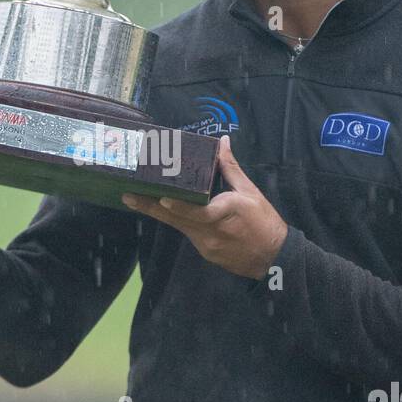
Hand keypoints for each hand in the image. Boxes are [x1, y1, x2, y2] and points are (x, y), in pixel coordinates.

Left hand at [121, 134, 287, 278]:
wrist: (273, 258)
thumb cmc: (264, 222)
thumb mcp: (251, 192)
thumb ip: (231, 168)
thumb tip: (222, 142)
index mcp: (225, 213)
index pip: (198, 212)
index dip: (179, 207)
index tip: (161, 199)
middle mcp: (211, 232)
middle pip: (176, 220)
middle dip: (151, 207)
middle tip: (127, 196)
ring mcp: (206, 245)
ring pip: (179, 226)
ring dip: (160, 213)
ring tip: (137, 199)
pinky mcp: (204, 252)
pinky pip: (187, 233)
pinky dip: (178, 221)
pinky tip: (166, 211)